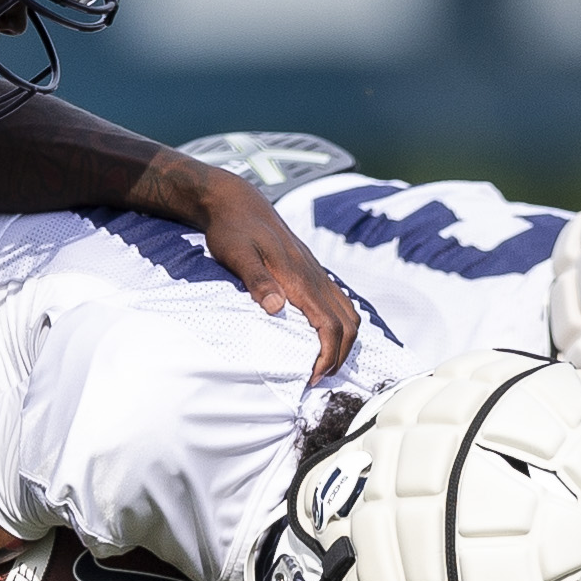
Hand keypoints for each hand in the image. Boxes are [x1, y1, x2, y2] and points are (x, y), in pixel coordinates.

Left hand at [195, 171, 354, 378]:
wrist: (237, 203)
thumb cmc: (232, 230)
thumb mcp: (237, 255)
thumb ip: (256, 281)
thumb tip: (275, 308)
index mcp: (299, 279)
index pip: (329, 325)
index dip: (327, 355)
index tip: (311, 377)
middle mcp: (314, 277)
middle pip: (347, 324)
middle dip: (339, 355)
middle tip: (317, 378)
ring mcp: (316, 273)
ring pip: (348, 312)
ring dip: (343, 341)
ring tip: (323, 362)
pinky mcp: (311, 271)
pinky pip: (338, 301)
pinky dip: (340, 324)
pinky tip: (322, 334)